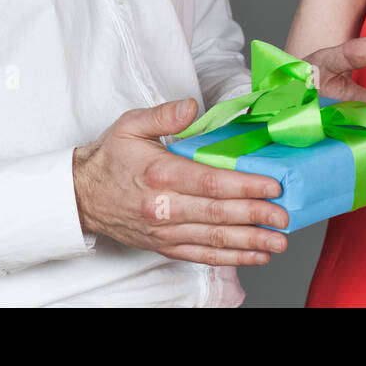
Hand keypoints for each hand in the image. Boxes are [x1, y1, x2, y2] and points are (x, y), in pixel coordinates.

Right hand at [72, 99, 289, 266]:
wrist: (81, 195)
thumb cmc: (111, 157)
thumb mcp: (131, 124)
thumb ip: (164, 114)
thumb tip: (191, 106)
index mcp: (160, 174)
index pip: (209, 183)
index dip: (244, 186)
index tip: (272, 186)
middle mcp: (164, 208)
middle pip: (217, 214)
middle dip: (255, 217)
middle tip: (284, 217)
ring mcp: (165, 231)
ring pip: (213, 240)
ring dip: (249, 243)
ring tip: (278, 243)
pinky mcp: (164, 246)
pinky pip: (202, 256)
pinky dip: (231, 258)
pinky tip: (255, 256)